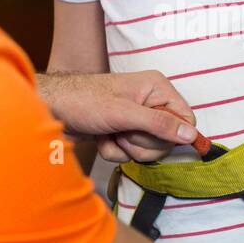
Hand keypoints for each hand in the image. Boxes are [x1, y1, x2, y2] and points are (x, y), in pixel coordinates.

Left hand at [38, 69, 199, 162]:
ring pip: (148, 151)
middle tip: (122, 130)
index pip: (186, 120)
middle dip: (141, 143)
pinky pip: (130, 154)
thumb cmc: (84, 101)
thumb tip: (191, 135)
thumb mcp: (124, 113)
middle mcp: (151, 102)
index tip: (148, 134)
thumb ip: (159, 124)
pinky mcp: (124, 132)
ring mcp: (137, 119)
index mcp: (157, 88)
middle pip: (168, 140)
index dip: (171, 134)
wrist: (52, 108)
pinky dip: (114, 151)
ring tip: (109, 132)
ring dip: (125, 148)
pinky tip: (102, 138)